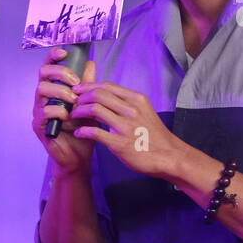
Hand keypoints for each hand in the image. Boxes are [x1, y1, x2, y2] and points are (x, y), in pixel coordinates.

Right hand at [32, 47, 99, 174]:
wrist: (79, 155)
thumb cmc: (83, 128)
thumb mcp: (90, 104)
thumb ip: (88, 85)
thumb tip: (90, 63)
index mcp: (54, 89)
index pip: (49, 67)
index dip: (53, 56)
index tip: (64, 52)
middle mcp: (43, 98)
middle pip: (42, 73)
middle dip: (60, 73)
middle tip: (75, 81)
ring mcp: (39, 111)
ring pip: (41, 90)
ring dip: (60, 91)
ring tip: (74, 101)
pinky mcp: (39, 126)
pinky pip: (45, 111)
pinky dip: (59, 111)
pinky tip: (69, 117)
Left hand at [67, 79, 184, 178]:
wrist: (169, 156)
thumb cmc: (154, 135)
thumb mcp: (144, 111)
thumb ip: (127, 103)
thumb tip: (108, 95)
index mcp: (136, 99)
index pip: (107, 86)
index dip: (89, 86)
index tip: (78, 90)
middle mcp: (131, 109)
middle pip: (98, 94)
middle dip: (81, 97)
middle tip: (73, 103)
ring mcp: (126, 126)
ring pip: (94, 109)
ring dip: (79, 112)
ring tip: (73, 116)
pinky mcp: (120, 143)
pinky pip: (95, 133)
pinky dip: (83, 131)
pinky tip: (79, 133)